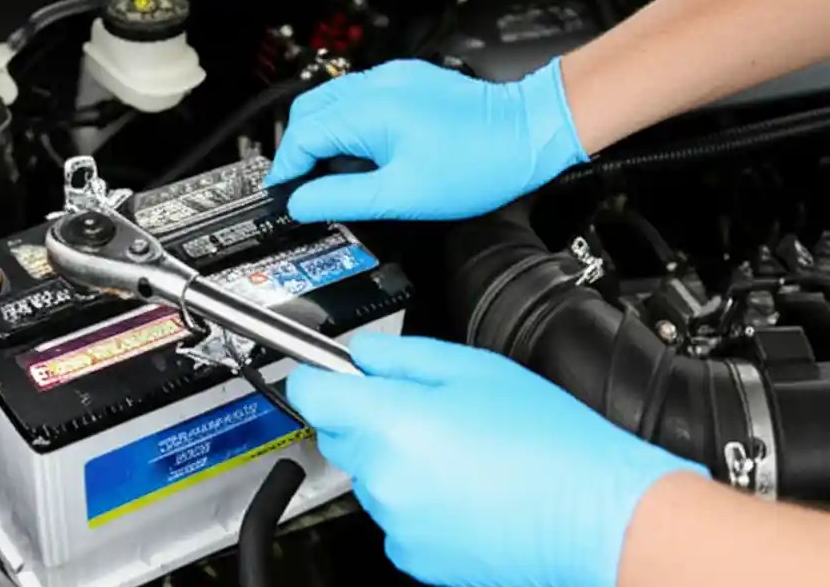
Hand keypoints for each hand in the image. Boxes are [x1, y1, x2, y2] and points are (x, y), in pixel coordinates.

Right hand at [265, 58, 588, 221]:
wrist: (530, 132)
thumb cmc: (479, 162)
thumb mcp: (401, 195)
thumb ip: (342, 197)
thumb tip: (301, 203)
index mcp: (367, 110)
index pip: (301, 136)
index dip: (286, 170)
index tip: (285, 195)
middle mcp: (375, 85)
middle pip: (309, 114)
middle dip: (300, 151)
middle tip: (304, 187)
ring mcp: (392, 79)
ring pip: (332, 104)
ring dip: (325, 138)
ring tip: (339, 175)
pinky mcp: (409, 82)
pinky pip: (360, 100)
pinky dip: (350, 127)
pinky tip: (368, 154)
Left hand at [285, 334, 706, 586]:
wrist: (596, 516)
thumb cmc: (550, 442)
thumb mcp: (475, 369)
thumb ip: (403, 357)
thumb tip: (362, 354)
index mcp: (390, 421)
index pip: (311, 393)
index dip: (321, 376)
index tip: (333, 373)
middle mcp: (382, 476)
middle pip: (339, 434)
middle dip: (367, 417)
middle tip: (427, 410)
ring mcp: (395, 521)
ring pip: (369, 476)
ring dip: (396, 460)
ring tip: (460, 451)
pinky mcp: (414, 555)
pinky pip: (395, 515)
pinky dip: (417, 501)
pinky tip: (465, 488)